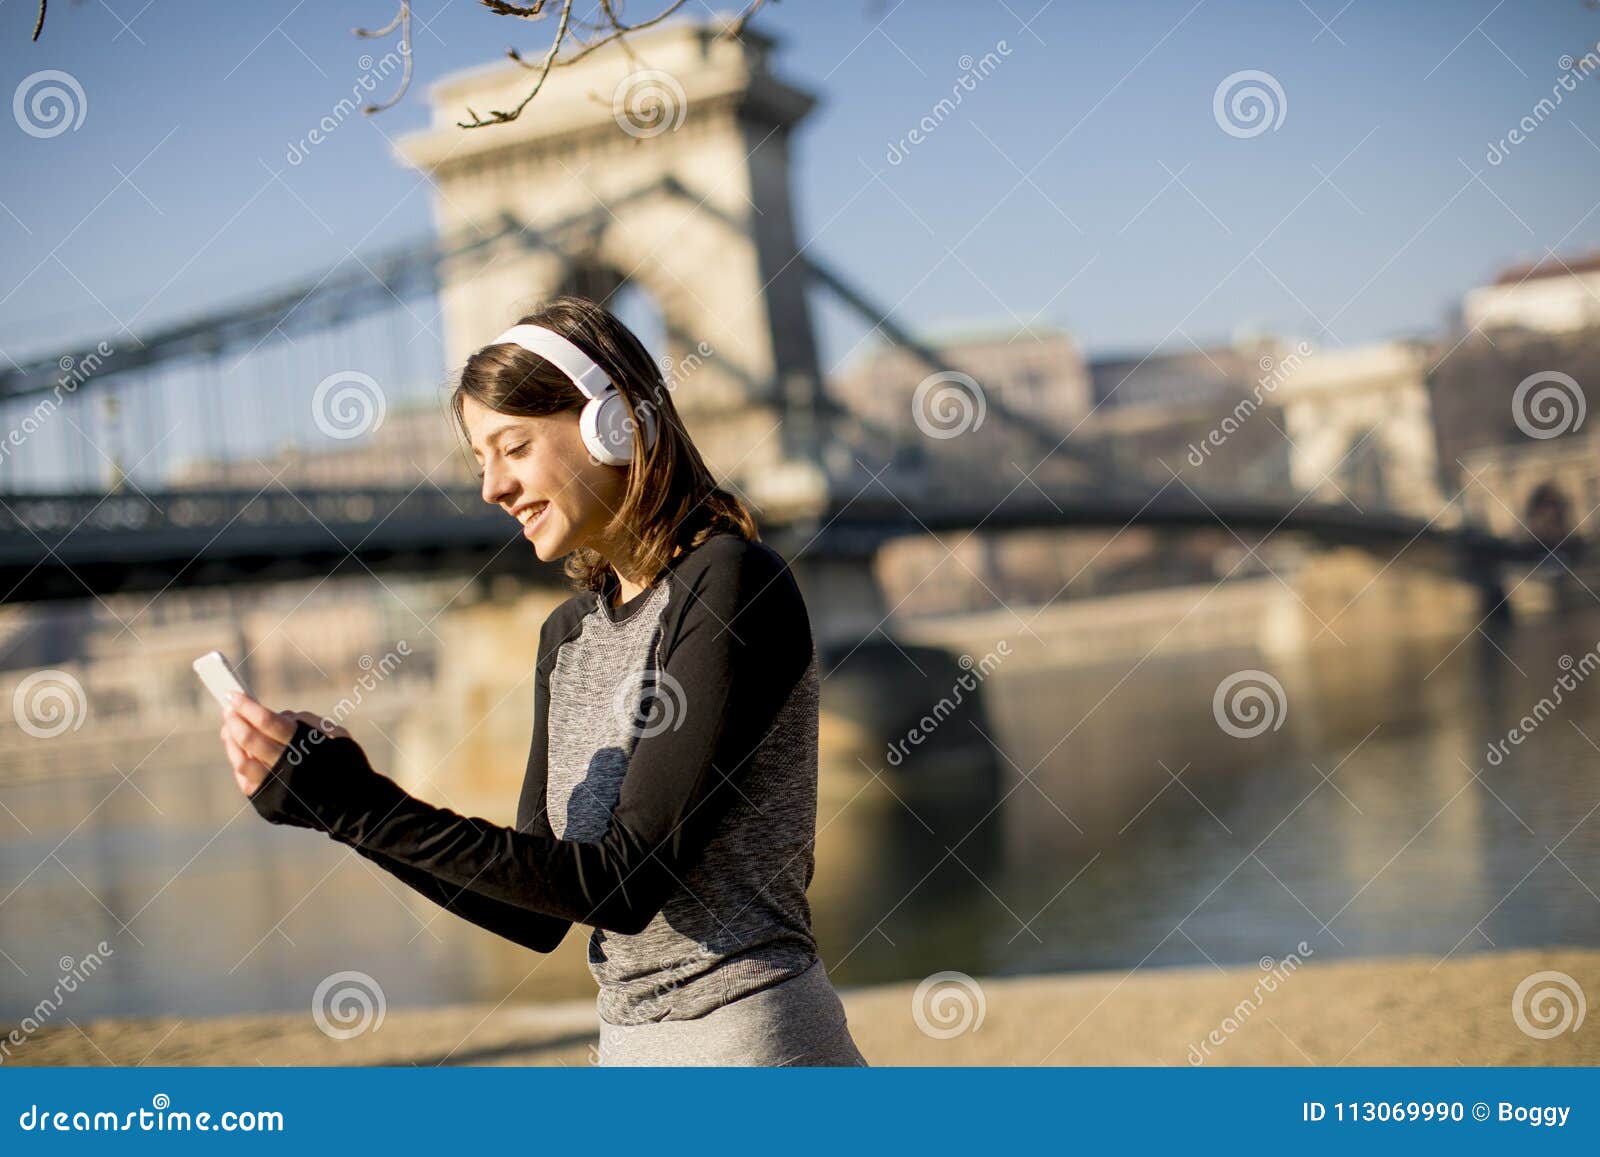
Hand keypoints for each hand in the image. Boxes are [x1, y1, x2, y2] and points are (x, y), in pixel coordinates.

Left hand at [220, 693, 349, 797]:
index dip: (247, 706)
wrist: (355, 806)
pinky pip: (247, 781)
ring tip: (228, 730)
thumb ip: (304, 721)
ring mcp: (276, 787)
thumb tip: (276, 716)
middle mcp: (287, 766)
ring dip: (232, 743)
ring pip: (242, 762)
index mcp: (304, 745)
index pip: (267, 720)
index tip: (232, 694)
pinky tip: (239, 753)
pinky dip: (241, 765)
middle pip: (250, 740)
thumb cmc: (345, 763)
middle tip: (227, 710)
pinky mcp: (269, 803)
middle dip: (234, 721)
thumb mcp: (334, 734)